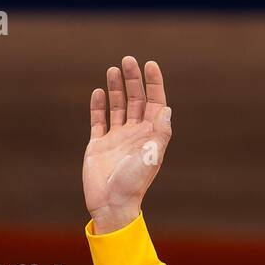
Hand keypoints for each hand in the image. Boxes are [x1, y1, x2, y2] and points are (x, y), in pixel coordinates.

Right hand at [83, 57, 171, 232]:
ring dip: (116, 89)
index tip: (150, 64)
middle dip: (133, 80)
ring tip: (113, 69)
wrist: (112, 204)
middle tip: (128, 60)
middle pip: (136, 101)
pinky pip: (98, 121)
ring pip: (117, 107)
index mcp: (151, 136)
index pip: (155, 104)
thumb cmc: (134, 183)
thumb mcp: (151, 157)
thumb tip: (166, 109)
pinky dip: (98, 106)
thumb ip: (160, 133)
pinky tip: (98, 91)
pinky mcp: (99, 145)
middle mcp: (135, 135)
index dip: (154, 84)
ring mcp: (117, 139)